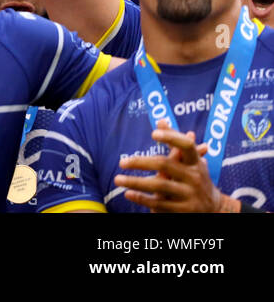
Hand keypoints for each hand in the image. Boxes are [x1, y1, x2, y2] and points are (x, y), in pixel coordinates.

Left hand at [116, 120, 231, 211]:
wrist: (214, 209)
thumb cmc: (195, 178)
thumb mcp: (190, 161)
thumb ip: (174, 142)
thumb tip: (160, 121)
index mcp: (195, 163)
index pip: (187, 146)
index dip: (172, 138)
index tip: (153, 134)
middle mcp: (194, 177)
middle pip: (165, 165)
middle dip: (141, 162)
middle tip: (122, 162)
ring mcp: (190, 195)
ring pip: (159, 186)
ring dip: (136, 182)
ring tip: (117, 179)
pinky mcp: (184, 210)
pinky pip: (160, 204)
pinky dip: (142, 199)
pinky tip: (128, 194)